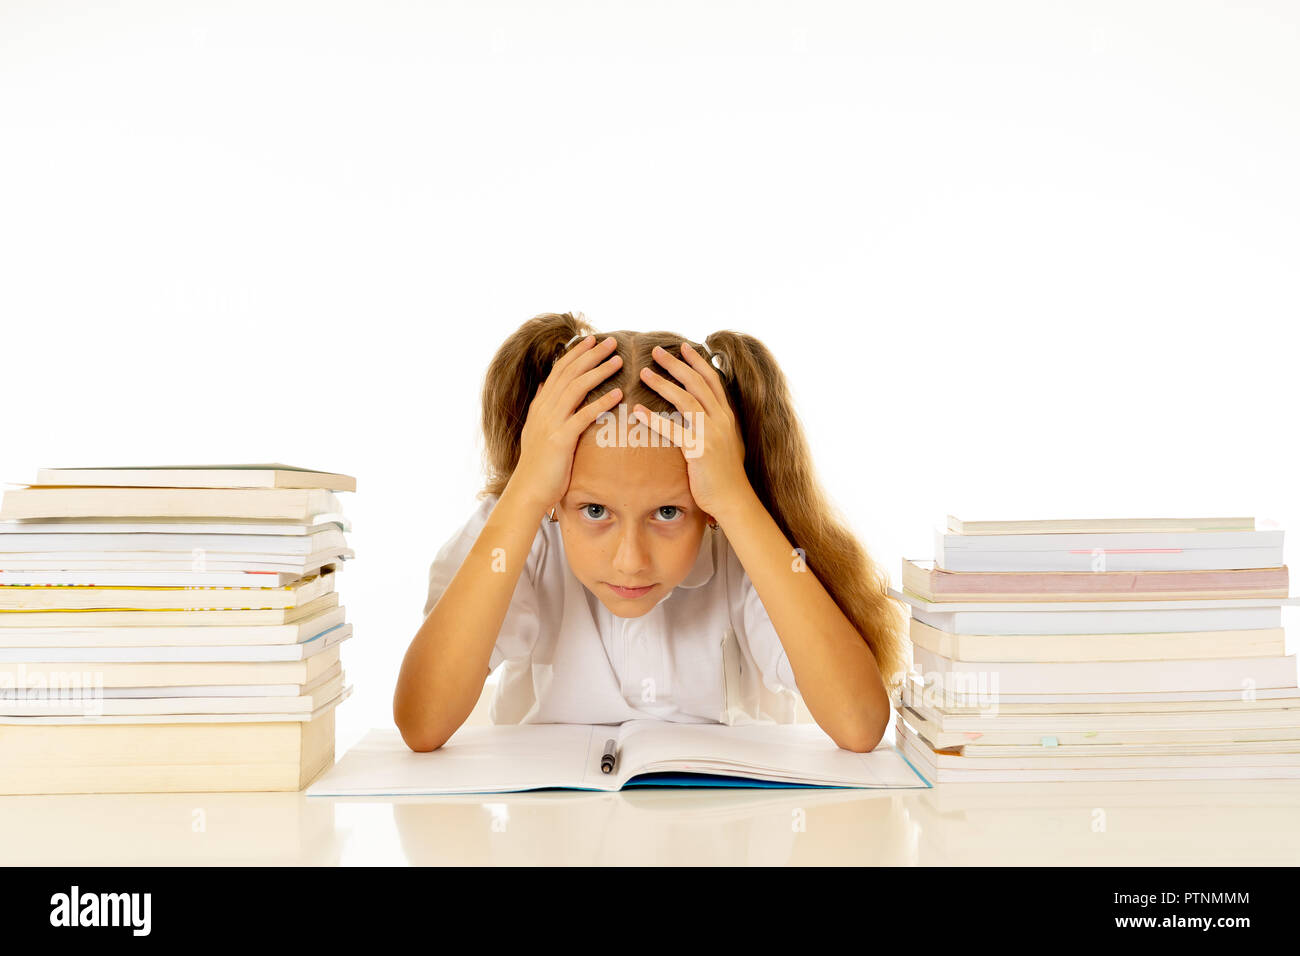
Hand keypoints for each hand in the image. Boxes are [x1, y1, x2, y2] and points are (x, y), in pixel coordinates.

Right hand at [509, 334, 622, 513]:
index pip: (559, 370)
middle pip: (570, 373)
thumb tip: (544, 384)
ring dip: (599, 372)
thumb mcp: (535, 429)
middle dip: (591, 354)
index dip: (576, 353)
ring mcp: (551, 423)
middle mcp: (544, 410)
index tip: (593, 339)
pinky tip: (618, 393)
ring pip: (576, 388)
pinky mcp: (560, 439)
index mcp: (541, 406)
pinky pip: (583, 415)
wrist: (528, 490)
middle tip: (611, 341)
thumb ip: (541, 405)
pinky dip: (601, 402)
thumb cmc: (538, 464)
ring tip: (618, 360)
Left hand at [632, 342, 750, 520]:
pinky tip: (638, 411)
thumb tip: (696, 414)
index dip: (697, 361)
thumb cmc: (723, 474)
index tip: (682, 347)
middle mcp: (721, 420)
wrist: (733, 499)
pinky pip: (673, 429)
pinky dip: (654, 419)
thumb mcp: (723, 442)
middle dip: (676, 365)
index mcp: (726, 416)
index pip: (712, 380)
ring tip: (644, 373)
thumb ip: (711, 425)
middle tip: (656, 352)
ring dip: (663, 384)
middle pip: (697, 383)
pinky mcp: (700, 450)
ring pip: (686, 400)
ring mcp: (712, 434)